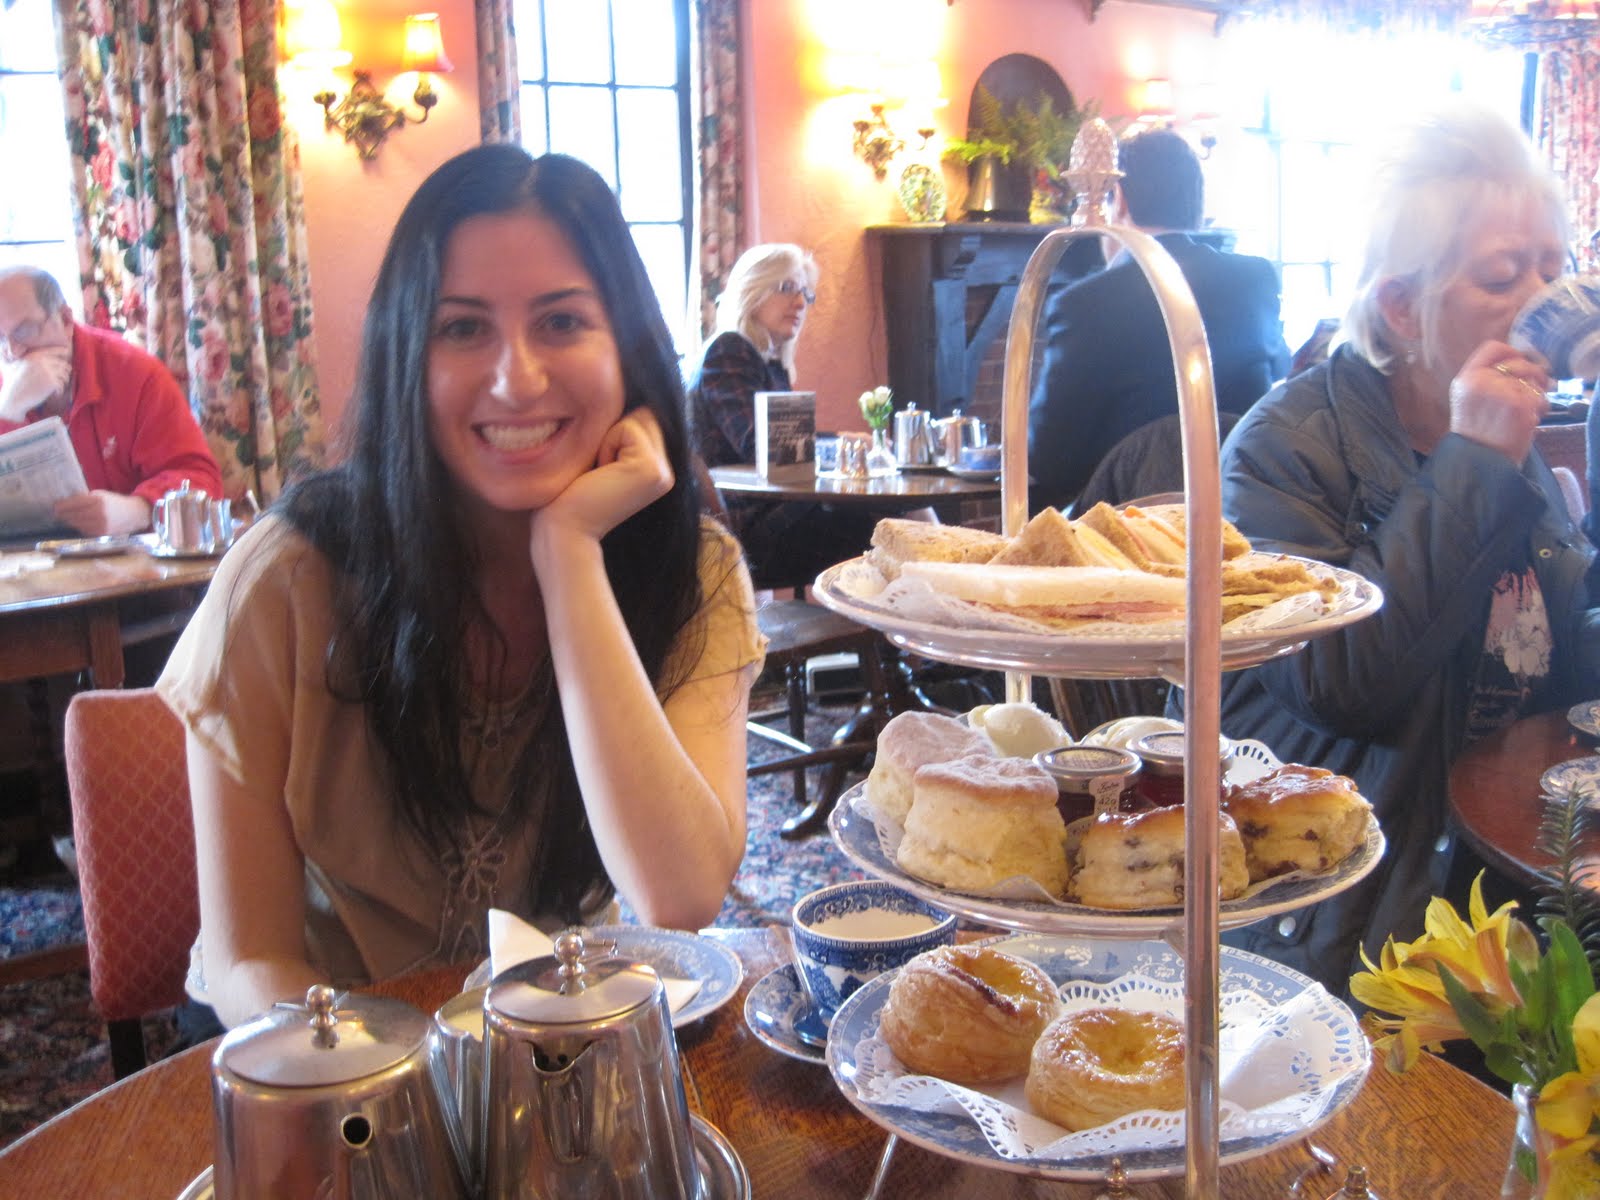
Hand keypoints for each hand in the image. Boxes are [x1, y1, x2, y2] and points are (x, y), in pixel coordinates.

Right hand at [0, 346, 71, 420]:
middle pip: (63, 364)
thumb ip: (9, 354)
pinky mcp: (51, 382)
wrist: (14, 398)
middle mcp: (41, 361)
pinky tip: (56, 393)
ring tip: (58, 386)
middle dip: (65, 371)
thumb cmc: (11, 382)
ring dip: (64, 381)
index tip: (68, 351)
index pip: (54, 350)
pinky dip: (60, 390)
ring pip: (65, 374)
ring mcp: (47, 371)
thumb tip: (3, 344)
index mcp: (34, 355)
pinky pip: (62, 384)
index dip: (63, 351)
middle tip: (63, 377)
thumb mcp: (8, 365)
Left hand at [53, 490, 152, 536]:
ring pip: (77, 524)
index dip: (62, 505)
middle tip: (56, 513)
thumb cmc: (116, 503)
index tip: (54, 506)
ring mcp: (100, 525)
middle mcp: (98, 513)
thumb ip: (85, 498)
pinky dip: (80, 527)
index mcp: (98, 500)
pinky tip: (78, 523)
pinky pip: (85, 531)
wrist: (135, 514)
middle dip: (63, 514)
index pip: (73, 503)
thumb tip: (66, 503)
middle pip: (73, 515)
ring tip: (65, 518)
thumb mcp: (102, 495)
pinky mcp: (102, 534)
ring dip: (70, 521)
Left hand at [531, 408, 673, 547]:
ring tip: (600, 471)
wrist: (564, 529)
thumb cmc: (570, 495)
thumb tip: (626, 393)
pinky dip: (607, 444)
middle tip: (599, 469)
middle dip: (613, 431)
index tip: (599, 468)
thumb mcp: (601, 457)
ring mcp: (664, 472)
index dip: (613, 432)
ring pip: (638, 417)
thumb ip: (621, 434)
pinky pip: (628, 428)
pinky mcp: (652, 469)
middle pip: (644, 413)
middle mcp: (667, 471)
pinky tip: (601, 473)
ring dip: (609, 437)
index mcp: (657, 468)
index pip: (643, 417)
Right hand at [1448, 341, 1549, 464]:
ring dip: (1537, 393)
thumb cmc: (1476, 434)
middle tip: (1535, 386)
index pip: (1493, 348)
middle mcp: (1482, 381)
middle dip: (1532, 374)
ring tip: (1528, 409)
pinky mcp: (1520, 405)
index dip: (1510, 352)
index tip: (1518, 364)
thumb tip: (1519, 362)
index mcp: (1466, 379)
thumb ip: (1485, 379)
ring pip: (1534, 380)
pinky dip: (1540, 408)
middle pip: (1519, 363)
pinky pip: (1541, 397)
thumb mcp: (1468, 400)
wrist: (1479, 462)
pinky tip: (1530, 419)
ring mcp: (1502, 392)